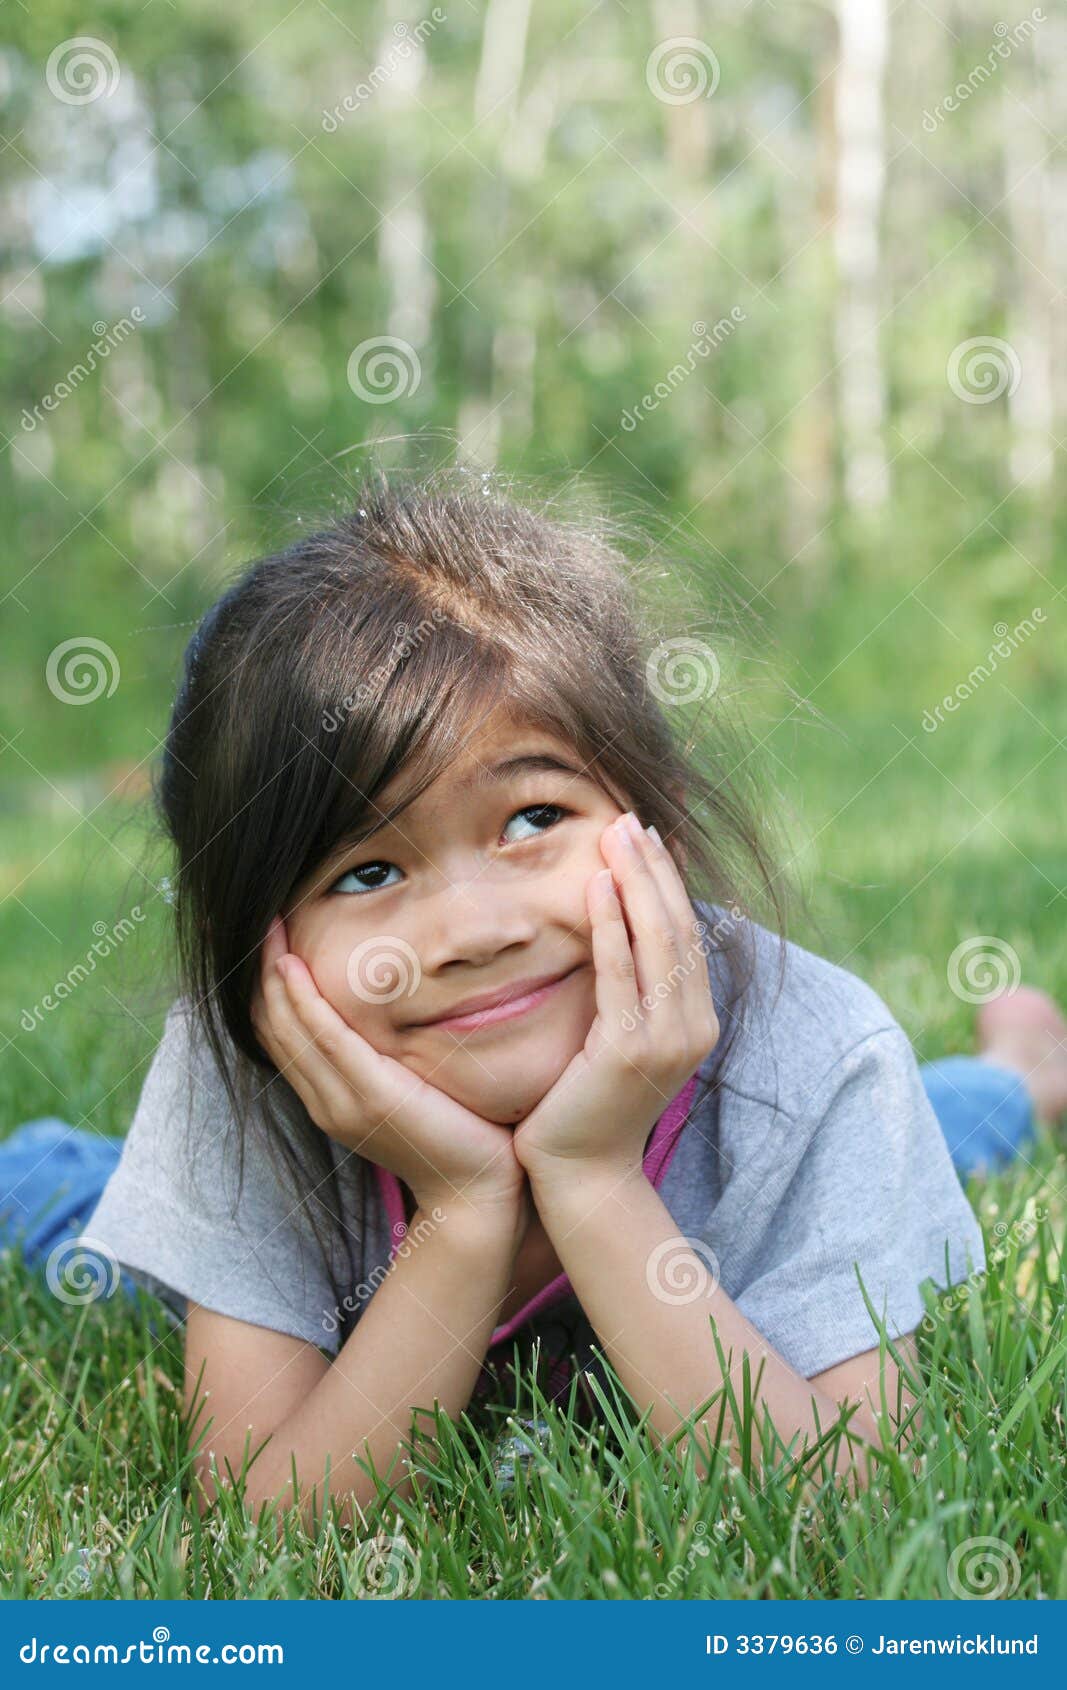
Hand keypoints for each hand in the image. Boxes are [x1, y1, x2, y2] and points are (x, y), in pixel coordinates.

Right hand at [250, 917, 527, 1224]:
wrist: (477, 1190)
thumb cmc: (455, 1134)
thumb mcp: (407, 1088)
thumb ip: (385, 1056)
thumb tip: (388, 1007)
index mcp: (329, 1097)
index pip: (278, 1034)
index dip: (262, 986)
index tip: (260, 938)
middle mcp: (324, 1100)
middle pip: (271, 1025)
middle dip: (257, 971)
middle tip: (250, 918)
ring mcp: (342, 1100)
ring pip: (288, 1027)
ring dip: (272, 973)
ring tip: (266, 925)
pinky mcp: (371, 1096)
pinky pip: (325, 1039)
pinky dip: (303, 1000)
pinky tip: (291, 965)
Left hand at [512, 811, 718, 1182]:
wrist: (581, 1177)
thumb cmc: (588, 1107)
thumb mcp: (620, 1040)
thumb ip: (629, 993)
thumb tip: (616, 934)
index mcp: (696, 1021)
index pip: (685, 933)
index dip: (667, 881)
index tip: (645, 837)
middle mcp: (692, 1026)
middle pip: (677, 927)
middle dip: (653, 868)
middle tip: (629, 818)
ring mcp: (665, 1040)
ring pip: (656, 942)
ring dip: (635, 881)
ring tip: (615, 834)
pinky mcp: (627, 1052)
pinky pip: (619, 975)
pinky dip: (610, 927)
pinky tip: (595, 887)